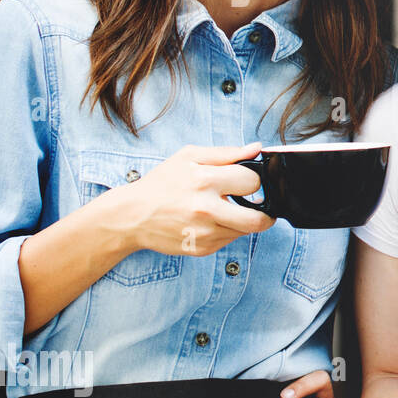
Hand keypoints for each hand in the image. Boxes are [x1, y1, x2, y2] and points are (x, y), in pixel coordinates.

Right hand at [104, 143, 273, 257]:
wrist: (132, 215)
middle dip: (265, 213)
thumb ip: (227, 153)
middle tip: (258, 207)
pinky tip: (211, 221)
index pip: (253, 183)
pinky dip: (227, 231)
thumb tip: (256, 149)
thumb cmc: (161, 184)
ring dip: (243, 221)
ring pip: (245, 231)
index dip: (253, 181)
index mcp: (205, 181)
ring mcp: (204, 232)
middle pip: (258, 220)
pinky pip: (229, 241)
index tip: (246, 183)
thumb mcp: (189, 157)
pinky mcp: (202, 248)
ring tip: (225, 211)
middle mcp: (206, 209)